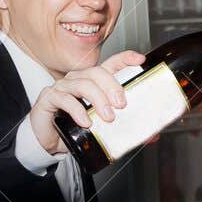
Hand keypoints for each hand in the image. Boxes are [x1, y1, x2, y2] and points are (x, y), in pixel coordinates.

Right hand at [27, 50, 146, 154]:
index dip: (125, 59)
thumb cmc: (75, 128)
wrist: (49, 142)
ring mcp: (62, 87)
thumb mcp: (103, 127)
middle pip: (97, 72)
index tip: (140, 60)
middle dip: (112, 86)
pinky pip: (64, 99)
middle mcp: (78, 80)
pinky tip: (87, 122)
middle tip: (122, 105)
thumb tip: (152, 137)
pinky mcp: (49, 98)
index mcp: (93, 82)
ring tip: (108, 117)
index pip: (110, 64)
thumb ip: (126, 129)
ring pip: (82, 83)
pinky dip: (77, 111)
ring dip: (98, 99)